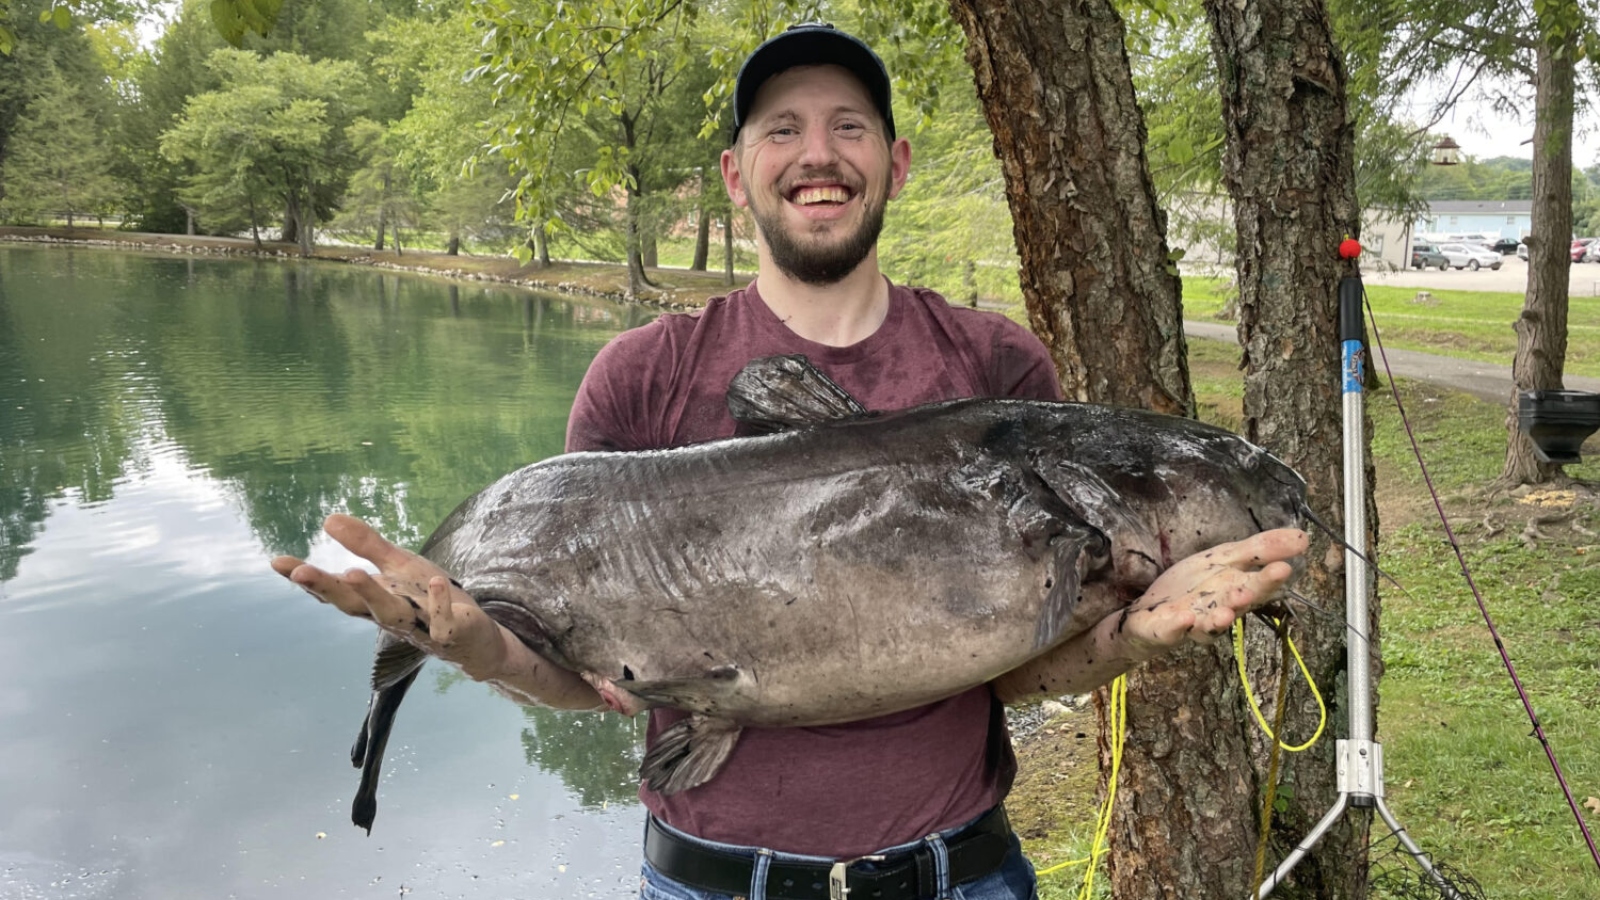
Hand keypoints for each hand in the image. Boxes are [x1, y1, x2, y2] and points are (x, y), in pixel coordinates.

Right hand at [269, 514, 511, 678]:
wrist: (475, 637)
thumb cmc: (429, 601)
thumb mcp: (399, 567)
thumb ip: (367, 545)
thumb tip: (327, 518)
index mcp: (373, 600)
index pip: (335, 589)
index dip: (308, 578)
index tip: (277, 561)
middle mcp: (388, 615)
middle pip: (353, 604)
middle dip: (327, 588)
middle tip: (301, 571)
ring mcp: (417, 626)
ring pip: (390, 613)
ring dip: (371, 595)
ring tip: (352, 572)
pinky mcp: (449, 633)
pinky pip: (441, 621)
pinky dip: (438, 604)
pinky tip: (435, 581)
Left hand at [1115, 527, 1308, 658]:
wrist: (1149, 612)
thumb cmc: (1191, 587)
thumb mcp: (1222, 559)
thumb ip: (1259, 550)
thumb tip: (1303, 538)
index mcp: (1234, 591)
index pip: (1256, 585)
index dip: (1268, 580)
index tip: (1284, 568)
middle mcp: (1217, 610)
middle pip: (1235, 606)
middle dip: (1246, 598)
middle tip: (1253, 589)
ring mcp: (1190, 624)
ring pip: (1207, 626)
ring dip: (1216, 621)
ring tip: (1223, 614)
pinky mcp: (1163, 631)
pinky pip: (1170, 632)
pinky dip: (1177, 628)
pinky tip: (1184, 619)